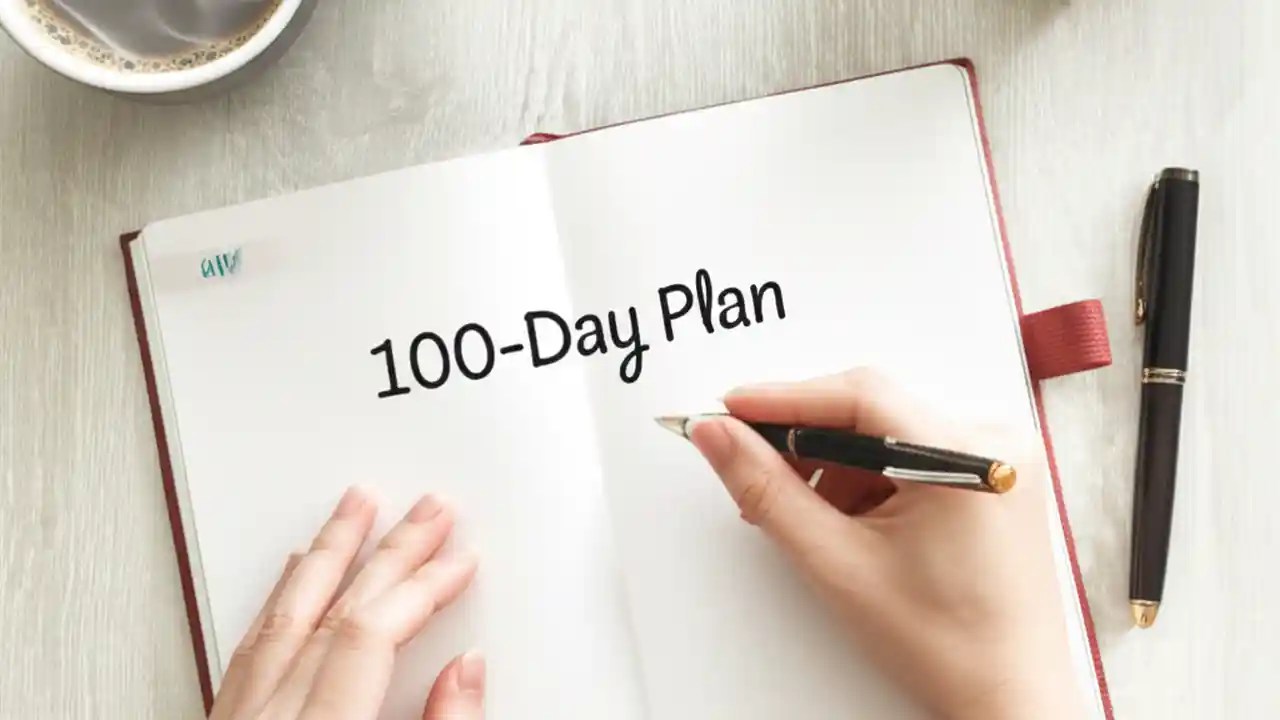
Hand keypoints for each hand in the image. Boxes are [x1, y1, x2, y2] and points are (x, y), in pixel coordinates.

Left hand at [209, 488, 481, 719]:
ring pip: (282, 614)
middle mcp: (268, 716)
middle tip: (429, 510)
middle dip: (391, 553)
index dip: (422, 588)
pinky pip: (250, 643)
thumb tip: (466, 670)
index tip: (460, 561)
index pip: (370, 634)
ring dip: (328, 551)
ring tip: (357, 507)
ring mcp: (237, 717)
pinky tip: (296, 567)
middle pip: (332, 610)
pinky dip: (282, 595)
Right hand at [687, 368, 1085, 719]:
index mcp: (965, 454)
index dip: (784, 398)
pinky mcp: (992, 478)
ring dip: (836, 466)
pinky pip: (913, 455)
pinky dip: (870, 480)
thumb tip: (719, 437)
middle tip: (754, 471)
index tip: (730, 411)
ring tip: (810, 520)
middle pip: (871, 410)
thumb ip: (768, 489)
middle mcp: (993, 441)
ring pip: (887, 434)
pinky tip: (849, 522)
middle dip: (807, 442)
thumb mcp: (837, 562)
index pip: (858, 394)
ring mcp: (998, 458)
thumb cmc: (946, 644)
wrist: (1009, 697)